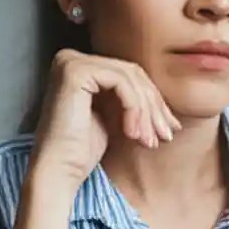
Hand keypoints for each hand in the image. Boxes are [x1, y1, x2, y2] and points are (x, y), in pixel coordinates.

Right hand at [31, 49, 181, 186]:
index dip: (154, 102)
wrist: (59, 170)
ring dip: (146, 112)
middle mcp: (72, 58)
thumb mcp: (115, 119)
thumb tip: (169, 112)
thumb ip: (135, 104)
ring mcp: (71, 62)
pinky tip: (131, 134)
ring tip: (149, 140)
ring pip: (130, 77)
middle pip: (132, 73)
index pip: (129, 75)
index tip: (168, 130)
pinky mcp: (76, 71)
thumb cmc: (82, 151)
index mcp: (81, 67)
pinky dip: (134, 109)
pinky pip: (121, 82)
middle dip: (154, 107)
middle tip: (165, 135)